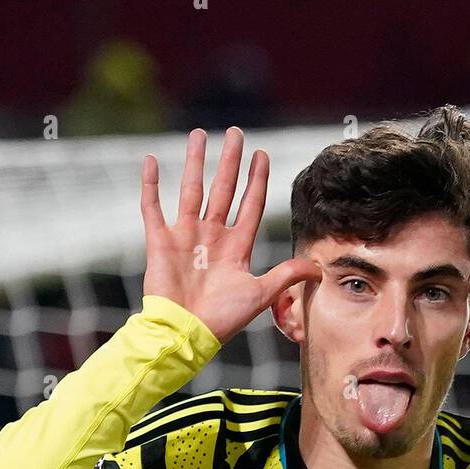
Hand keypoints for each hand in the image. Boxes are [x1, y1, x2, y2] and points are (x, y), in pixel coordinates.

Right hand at [141, 127, 320, 344]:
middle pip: (223, 190)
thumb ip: (287, 276)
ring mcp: (185, 237)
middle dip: (230, 162)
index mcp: (236, 248)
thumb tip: (320, 269)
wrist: (184, 334)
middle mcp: (212, 237)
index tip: (262, 155)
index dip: (257, 181)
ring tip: (199, 134)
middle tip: (236, 133)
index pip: (250, 205)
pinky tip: (151, 159)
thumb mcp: (261, 294)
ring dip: (195, 162)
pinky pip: (153, 207)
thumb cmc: (222, 320)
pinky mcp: (160, 242)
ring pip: (191, 190)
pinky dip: (150, 185)